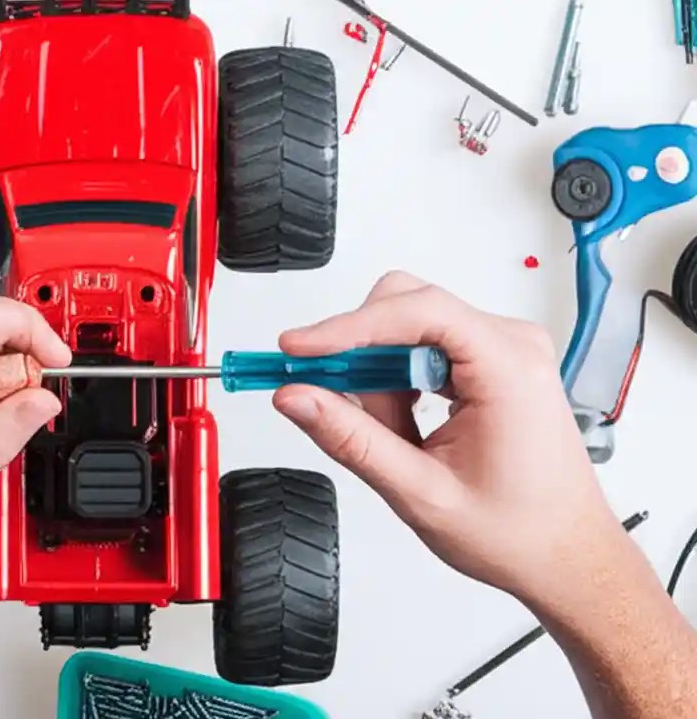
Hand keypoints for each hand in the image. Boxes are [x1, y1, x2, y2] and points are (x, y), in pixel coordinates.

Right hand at [272, 272, 629, 608]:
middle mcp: (513, 346)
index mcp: (509, 369)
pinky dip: (397, 382)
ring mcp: (505, 351)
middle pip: (409, 307)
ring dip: (380, 376)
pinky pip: (425, 348)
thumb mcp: (420, 493)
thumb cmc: (517, 532)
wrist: (566, 556)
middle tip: (328, 399)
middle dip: (360, 352)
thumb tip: (297, 397)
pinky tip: (405, 429)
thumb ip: (351, 439)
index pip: (416, 313)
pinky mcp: (492, 363)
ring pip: (410, 329)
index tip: (298, 348)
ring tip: (393, 439)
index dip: (348, 326)